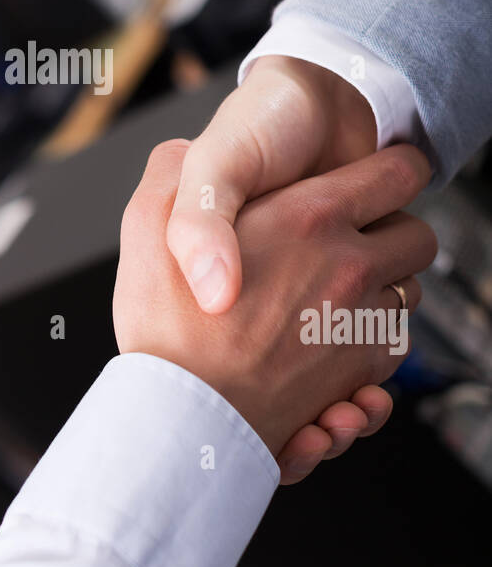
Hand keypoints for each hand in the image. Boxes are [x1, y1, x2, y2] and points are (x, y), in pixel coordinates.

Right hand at [165, 56, 386, 477]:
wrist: (181, 419)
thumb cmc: (163, 326)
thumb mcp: (149, 223)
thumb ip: (172, 173)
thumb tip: (183, 147)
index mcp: (307, 217)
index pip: (398, 174)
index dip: (391, 172)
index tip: (375, 180)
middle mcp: (349, 268)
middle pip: (417, 237)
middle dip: (393, 235)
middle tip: (354, 242)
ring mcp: (361, 324)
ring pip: (408, 295)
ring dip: (384, 293)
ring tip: (336, 297)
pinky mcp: (361, 375)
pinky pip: (395, 348)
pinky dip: (377, 346)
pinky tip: (335, 344)